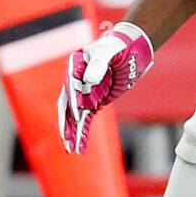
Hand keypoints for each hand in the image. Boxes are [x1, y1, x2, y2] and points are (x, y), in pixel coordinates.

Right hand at [58, 21, 153, 153]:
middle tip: (66, 140)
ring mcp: (84, 93)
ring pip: (76, 116)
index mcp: (75, 67)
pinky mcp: (94, 101)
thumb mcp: (109, 51)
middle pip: (67, 106)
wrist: (130, 49)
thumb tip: (89, 80)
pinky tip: (81, 146)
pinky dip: (83, 132)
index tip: (78, 112)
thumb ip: (99, 64)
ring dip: (74, 133)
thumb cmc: (118, 47)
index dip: (73, 99)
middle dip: (66, 124)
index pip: (71, 86)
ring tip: (72, 150)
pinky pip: (86, 119)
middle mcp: (75, 82)